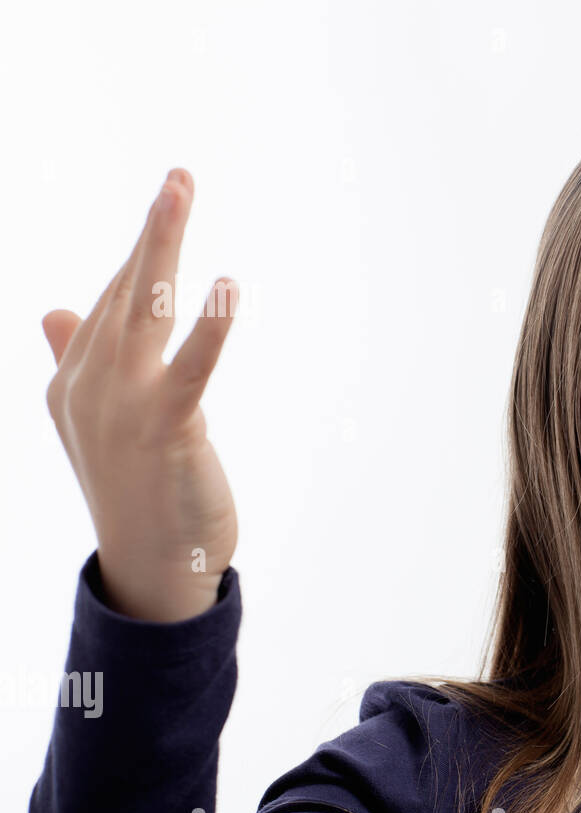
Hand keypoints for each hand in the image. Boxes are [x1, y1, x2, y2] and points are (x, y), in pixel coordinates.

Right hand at [42, 169, 239, 622]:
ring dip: (162, 247)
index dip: (143, 254)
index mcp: (72, 382)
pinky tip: (226, 284)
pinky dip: (207, 325)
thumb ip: (77, 361)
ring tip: (179, 190)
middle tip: (179, 176)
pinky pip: (190, 368)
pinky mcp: (167, 430)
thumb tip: (56, 310)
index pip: (112, 303)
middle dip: (153, 232)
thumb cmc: (136, 494)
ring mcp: (124, 408)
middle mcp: (89, 388)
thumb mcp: (98, 424)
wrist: (152, 570)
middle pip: (125, 293)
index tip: (169, 204)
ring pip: (144, 312)